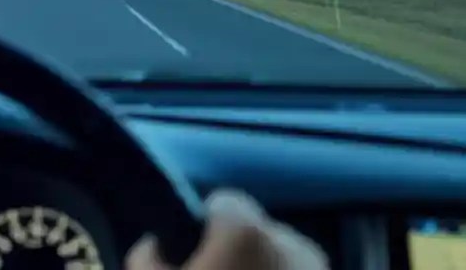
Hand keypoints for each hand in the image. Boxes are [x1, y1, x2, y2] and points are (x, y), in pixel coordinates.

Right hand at [126, 189, 327, 269]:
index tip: (189, 254)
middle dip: (233, 251)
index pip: (222, 202)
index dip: (201, 227)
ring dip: (260, 268)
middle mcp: (289, 240)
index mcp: (245, 231)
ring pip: (280, 257)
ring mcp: (317, 266)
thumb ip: (147, 255)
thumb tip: (154, 245)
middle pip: (253, 230)